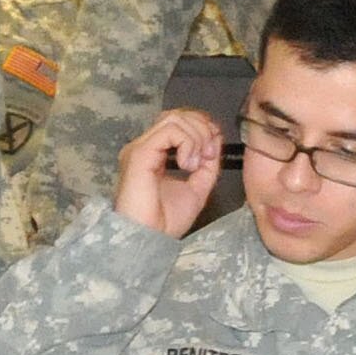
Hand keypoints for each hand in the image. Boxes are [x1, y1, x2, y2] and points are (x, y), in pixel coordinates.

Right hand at [113, 109, 222, 238]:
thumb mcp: (198, 188)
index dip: (203, 127)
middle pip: (177, 115)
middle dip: (202, 129)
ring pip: (175, 119)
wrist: (148, 238)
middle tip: (209, 156)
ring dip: (196, 137)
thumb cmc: (166, 220)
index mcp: (155, 153)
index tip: (214, 150)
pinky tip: (188, 165)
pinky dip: (188, 143)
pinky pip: (170, 131)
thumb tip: (216, 142)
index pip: (178, 122)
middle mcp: (145, 147)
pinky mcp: (139, 154)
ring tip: (196, 164)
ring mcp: (140, 148)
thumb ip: (207, 165)